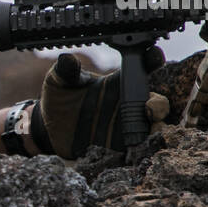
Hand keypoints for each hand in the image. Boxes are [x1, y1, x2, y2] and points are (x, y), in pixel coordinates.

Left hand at [38, 51, 169, 157]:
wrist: (48, 130)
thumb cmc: (57, 100)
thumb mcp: (58, 82)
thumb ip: (65, 71)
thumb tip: (67, 59)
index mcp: (117, 84)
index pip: (140, 69)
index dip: (152, 60)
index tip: (153, 57)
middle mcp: (126, 105)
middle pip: (157, 104)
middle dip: (159, 106)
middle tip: (149, 109)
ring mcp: (126, 128)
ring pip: (154, 128)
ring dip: (156, 129)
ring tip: (148, 131)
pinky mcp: (120, 148)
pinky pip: (139, 150)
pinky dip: (143, 149)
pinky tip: (136, 149)